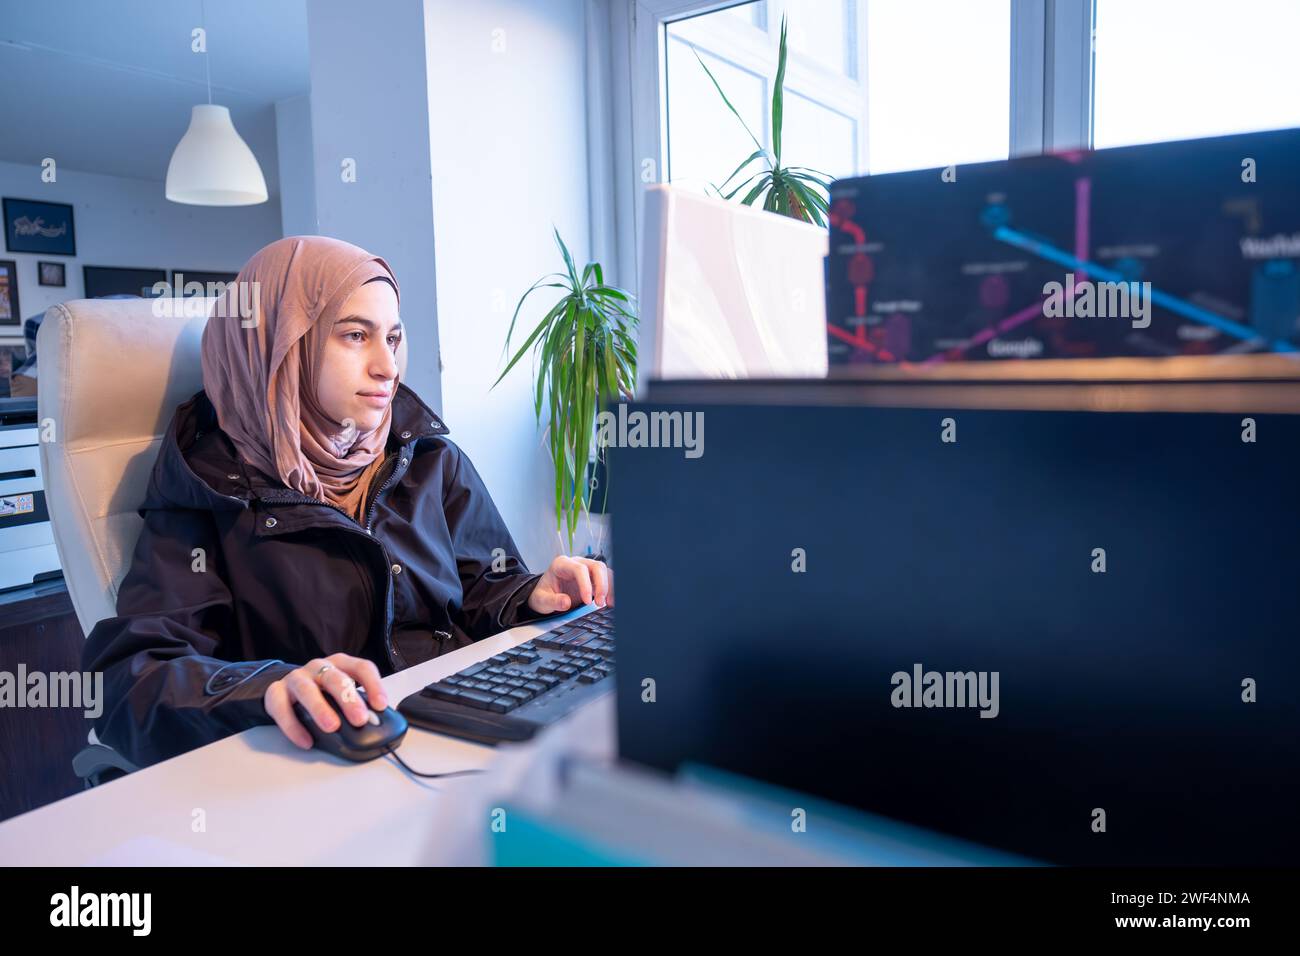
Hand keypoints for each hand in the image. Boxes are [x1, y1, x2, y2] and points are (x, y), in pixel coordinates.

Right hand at [263, 653, 387, 748]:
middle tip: (359, 719)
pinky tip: (306, 741)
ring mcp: (296, 678)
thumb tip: (375, 725)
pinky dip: (293, 726)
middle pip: (334, 678)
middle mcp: (318, 667)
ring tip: (331, 727)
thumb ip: (357, 705)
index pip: (361, 667)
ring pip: (306, 689)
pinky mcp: (275, 692)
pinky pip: (281, 707)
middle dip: (348, 699)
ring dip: (320, 708)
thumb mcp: (341, 694)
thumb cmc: (322, 692)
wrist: (287, 689)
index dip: (373, 685)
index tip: (381, 705)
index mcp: (340, 664)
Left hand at [527, 555, 613, 613]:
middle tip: (600, 603)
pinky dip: (610, 590)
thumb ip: (552, 601)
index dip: (586, 585)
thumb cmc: (543, 594)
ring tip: (607, 604)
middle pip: (596, 566)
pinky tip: (609, 602)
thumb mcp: (541, 600)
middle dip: (602, 585)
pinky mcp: (592, 578)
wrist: (545, 595)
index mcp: (561, 564)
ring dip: (608, 587)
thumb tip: (566, 603)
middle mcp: (576, 563)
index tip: (587, 602)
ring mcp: (585, 569)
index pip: (579, 569)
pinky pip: (606, 579)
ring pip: (604, 571)